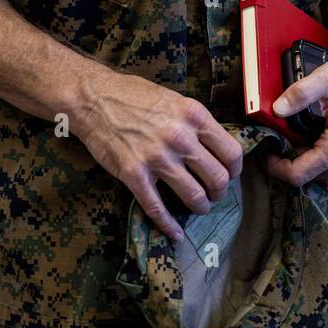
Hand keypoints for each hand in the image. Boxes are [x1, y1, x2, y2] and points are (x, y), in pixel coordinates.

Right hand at [71, 65, 242, 243]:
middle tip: (212, 194)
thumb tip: (214, 146)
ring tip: (197, 207)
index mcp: (194, 115)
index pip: (232, 152)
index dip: (235, 170)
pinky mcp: (134, 174)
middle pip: (218, 179)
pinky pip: (158, 209)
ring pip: (195, 197)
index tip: (229, 175)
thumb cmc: (132, 94)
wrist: (93, 98)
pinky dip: (170, 226)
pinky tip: (175, 232)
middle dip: (219, 192)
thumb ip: (194, 123)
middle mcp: (180, 137)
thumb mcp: (174, 99)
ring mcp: (157, 157)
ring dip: (200, 207)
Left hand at [265, 44, 327, 192]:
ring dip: (307, 164)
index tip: (267, 153)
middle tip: (280, 141)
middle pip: (310, 178)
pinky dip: (322, 160)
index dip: (276, 167)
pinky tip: (315, 138)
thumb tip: (277, 109)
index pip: (299, 174)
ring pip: (324, 178)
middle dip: (290, 163)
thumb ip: (301, 93)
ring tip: (296, 140)